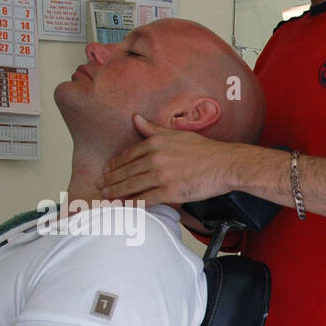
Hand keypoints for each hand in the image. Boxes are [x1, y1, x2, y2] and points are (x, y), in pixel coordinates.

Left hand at [101, 114, 238, 205]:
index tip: (107, 170)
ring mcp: (161, 176)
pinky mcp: (170, 192)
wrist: (225, 164)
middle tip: (101, 186)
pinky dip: (133, 204)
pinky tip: (125, 206)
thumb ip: (153, 129)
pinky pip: (146, 199)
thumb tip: (135, 118)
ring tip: (107, 196)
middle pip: (126, 171)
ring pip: (132, 185)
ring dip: (117, 192)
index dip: (115, 164)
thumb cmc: (205, 150)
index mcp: (155, 143)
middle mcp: (155, 158)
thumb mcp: (176, 134)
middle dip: (111, 180)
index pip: (128, 155)